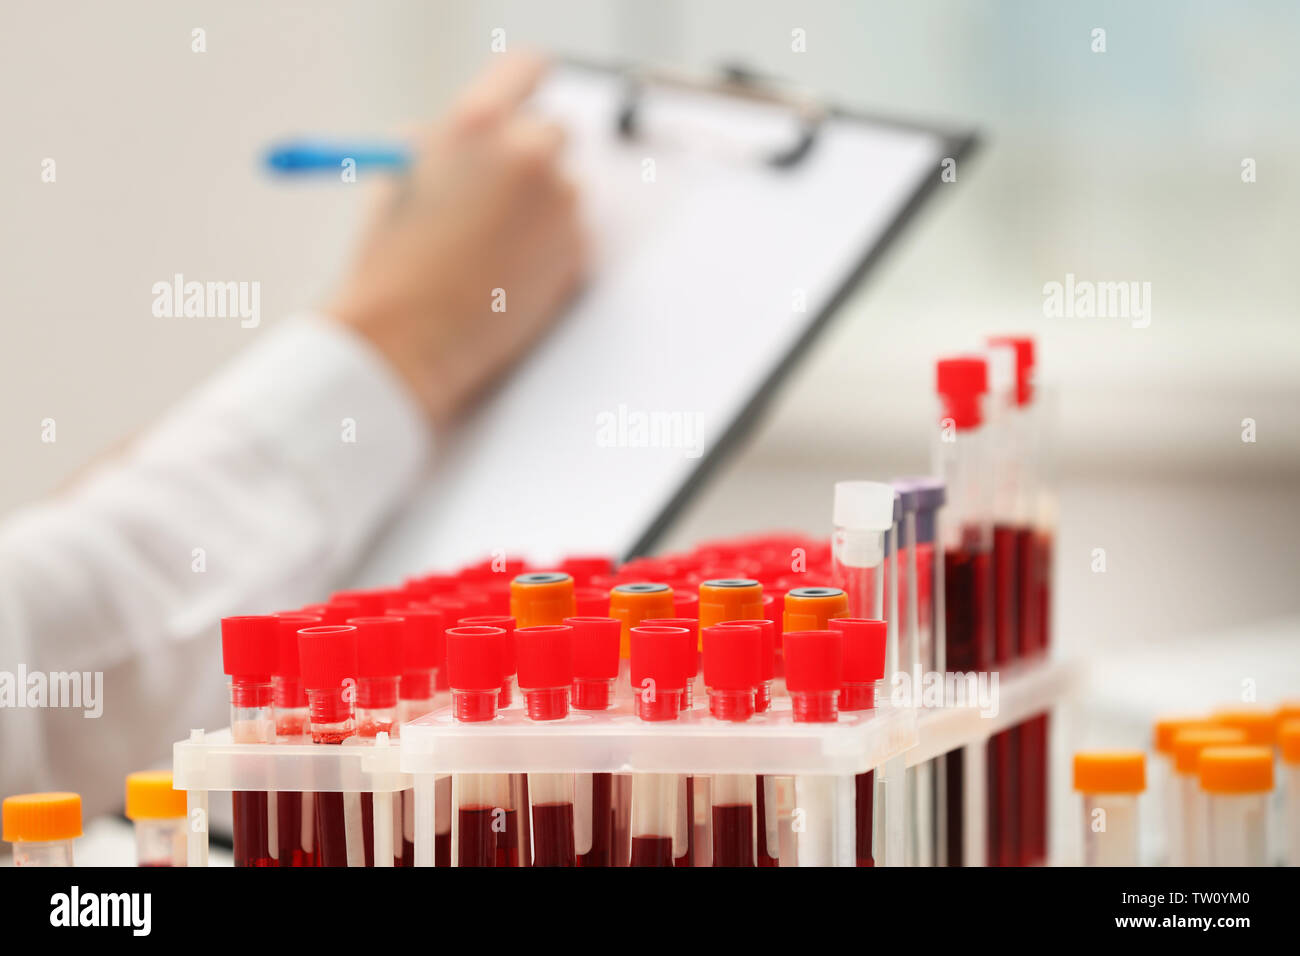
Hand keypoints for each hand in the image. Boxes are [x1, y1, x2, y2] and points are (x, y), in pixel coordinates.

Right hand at [328, 53, 584, 426]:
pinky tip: (506, 281)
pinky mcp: (580, 251)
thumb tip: (464, 136)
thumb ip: (440, 146)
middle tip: (498, 198)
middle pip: (553, 132)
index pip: (524, 70)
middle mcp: (529, 154)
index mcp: (477, 125)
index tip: (524, 102)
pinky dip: (550, 254)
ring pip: (564, 191)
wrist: (410, 341)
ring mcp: (562, 205)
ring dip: (539, 213)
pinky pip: (572, 238)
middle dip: (530, 160)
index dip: (523, 87)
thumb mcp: (398, 181)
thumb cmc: (391, 265)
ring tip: (488, 255)